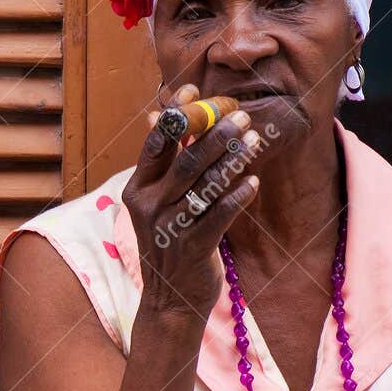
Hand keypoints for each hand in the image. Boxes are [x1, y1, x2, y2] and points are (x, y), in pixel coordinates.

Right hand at [124, 83, 263, 324]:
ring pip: (204, 184)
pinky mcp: (193, 246)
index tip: (194, 90)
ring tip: (254, 139)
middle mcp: (149, 206)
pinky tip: (253, 181)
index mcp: (137, 190)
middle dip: (215, 134)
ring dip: (232, 159)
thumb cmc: (169, 244)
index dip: (175, 116)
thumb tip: (159, 119)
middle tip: (241, 115)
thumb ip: (161, 166)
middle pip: (184, 160)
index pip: (156, 144)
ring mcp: (170, 227)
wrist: (170, 300)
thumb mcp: (155, 205)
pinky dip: (237, 195)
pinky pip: (219, 214)